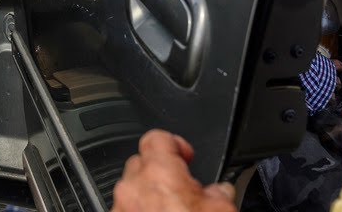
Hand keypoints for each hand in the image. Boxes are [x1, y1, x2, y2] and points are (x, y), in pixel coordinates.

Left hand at [112, 130, 236, 211]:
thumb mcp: (222, 211)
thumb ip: (220, 192)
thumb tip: (220, 191)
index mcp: (159, 173)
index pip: (157, 137)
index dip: (175, 143)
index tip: (186, 155)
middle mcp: (132, 187)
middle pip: (142, 163)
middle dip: (161, 174)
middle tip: (182, 192)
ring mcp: (119, 207)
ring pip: (132, 189)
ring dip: (149, 195)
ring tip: (172, 210)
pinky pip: (125, 208)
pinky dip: (139, 211)